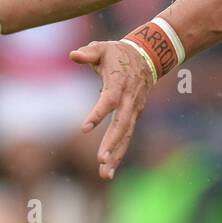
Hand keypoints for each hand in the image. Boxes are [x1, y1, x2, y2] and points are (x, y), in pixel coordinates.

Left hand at [69, 40, 155, 180]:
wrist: (147, 57)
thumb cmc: (118, 53)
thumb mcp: (103, 48)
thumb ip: (88, 53)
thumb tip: (73, 55)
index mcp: (119, 82)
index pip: (109, 100)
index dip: (98, 113)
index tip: (84, 128)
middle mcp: (128, 99)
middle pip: (121, 124)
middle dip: (112, 142)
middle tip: (100, 159)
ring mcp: (133, 110)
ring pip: (126, 135)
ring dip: (116, 155)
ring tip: (105, 174)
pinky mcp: (133, 116)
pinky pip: (126, 137)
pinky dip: (118, 153)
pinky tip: (108, 170)